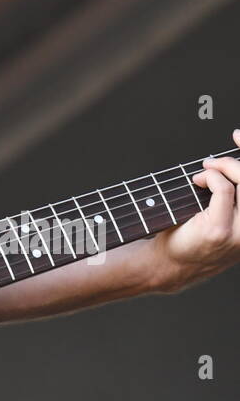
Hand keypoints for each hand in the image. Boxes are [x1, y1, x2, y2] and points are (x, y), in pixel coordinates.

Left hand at [149, 129, 239, 292]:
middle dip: (234, 161)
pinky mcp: (220, 230)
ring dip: (223, 168)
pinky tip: (198, 181)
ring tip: (205, 170)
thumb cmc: (190, 236)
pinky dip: (211, 178)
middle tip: (212, 161)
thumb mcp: (216, 214)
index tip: (237, 136)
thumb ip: (228, 195)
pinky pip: (225, 192)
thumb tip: (227, 163)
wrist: (168, 264)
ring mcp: (239, 233)